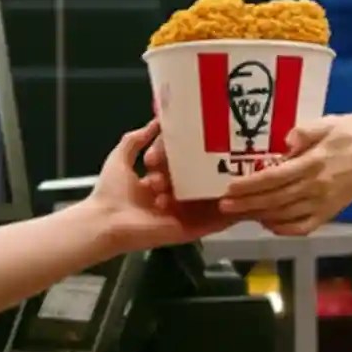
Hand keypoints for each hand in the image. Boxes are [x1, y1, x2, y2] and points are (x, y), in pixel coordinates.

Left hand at [88, 120, 239, 252]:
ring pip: (210, 203)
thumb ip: (138, 139)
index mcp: (158, 185)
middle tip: (232, 157)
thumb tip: (157, 121)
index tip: (208, 142)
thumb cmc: (110, 191)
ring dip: (224, 192)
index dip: (191, 156)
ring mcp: (183, 216)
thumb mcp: (121, 156)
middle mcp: (173, 200)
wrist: (105, 221)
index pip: (182, 169)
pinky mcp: (188, 230)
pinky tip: (245, 203)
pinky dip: (229, 215)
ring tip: (246, 177)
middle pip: (199, 184)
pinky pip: (213, 224)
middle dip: (212, 172)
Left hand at [217, 113, 351, 235]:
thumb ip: (306, 131)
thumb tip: (286, 141)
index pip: (274, 178)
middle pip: (275, 200)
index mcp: (314, 163)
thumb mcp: (330, 123)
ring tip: (240, 213)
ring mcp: (324, 203)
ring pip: (286, 216)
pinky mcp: (331, 212)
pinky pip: (304, 227)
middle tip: (224, 206)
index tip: (230, 187)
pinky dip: (284, 229)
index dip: (250, 185)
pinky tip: (269, 223)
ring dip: (260, 216)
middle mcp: (316, 187)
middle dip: (247, 204)